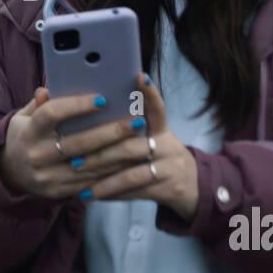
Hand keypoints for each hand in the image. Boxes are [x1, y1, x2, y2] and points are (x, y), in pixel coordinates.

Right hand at [0, 87, 148, 199]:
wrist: (10, 174)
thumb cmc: (24, 137)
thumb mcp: (22, 117)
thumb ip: (38, 104)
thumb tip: (49, 89)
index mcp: (28, 132)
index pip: (51, 115)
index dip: (76, 106)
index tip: (102, 98)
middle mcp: (37, 156)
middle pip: (78, 143)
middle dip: (111, 132)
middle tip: (137, 121)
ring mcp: (48, 177)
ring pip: (90, 166)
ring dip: (120, 155)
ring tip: (144, 142)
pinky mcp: (59, 192)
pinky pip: (91, 182)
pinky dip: (113, 173)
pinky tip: (132, 163)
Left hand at [85, 75, 198, 221]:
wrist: (196, 187)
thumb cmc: (163, 158)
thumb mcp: (156, 140)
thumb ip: (131, 131)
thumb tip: (93, 119)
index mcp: (162, 130)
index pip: (157, 108)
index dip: (150, 93)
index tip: (139, 76)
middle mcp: (168, 146)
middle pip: (130, 147)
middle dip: (100, 154)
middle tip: (75, 159)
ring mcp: (170, 169)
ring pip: (131, 174)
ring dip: (102, 180)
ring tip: (80, 184)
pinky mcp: (169, 189)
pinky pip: (135, 192)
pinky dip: (112, 195)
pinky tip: (91, 196)